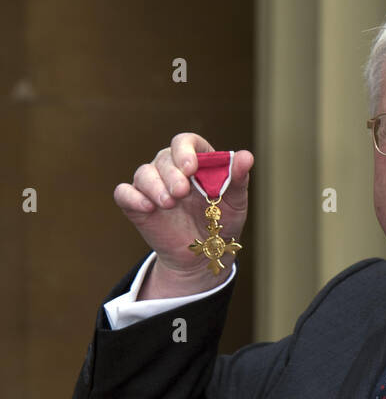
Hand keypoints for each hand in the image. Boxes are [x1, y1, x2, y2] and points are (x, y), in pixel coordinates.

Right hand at [113, 132, 253, 292]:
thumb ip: (238, 179)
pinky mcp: (136, 204)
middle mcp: (170, 168)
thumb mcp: (235, 203)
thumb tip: (247, 157)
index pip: (185, 142)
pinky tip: (147, 207)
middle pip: (163, 159)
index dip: (185, 151)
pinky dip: (132, 197)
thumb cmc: (220, 223)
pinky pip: (124, 193)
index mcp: (194, 161)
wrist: (204, 256)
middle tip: (181, 192)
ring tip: (168, 204)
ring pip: (143, 174)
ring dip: (154, 187)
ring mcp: (152, 185)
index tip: (191, 168)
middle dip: (171, 174)